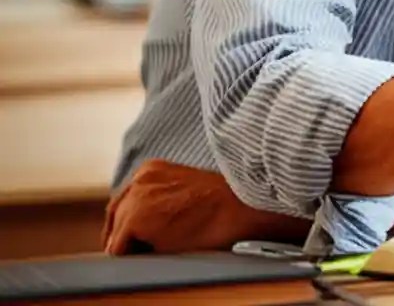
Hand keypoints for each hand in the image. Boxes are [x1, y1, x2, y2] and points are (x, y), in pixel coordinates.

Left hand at [103, 159, 306, 254]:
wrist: (245, 208)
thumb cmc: (226, 204)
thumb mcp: (188, 190)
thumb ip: (165, 198)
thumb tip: (149, 226)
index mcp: (152, 169)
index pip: (127, 200)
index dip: (130, 223)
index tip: (137, 239)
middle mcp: (140, 178)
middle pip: (117, 214)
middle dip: (125, 235)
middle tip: (135, 253)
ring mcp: (136, 197)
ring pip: (117, 233)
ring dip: (130, 246)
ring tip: (150, 255)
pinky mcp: (136, 218)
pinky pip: (119, 248)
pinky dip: (132, 256)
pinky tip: (154, 256)